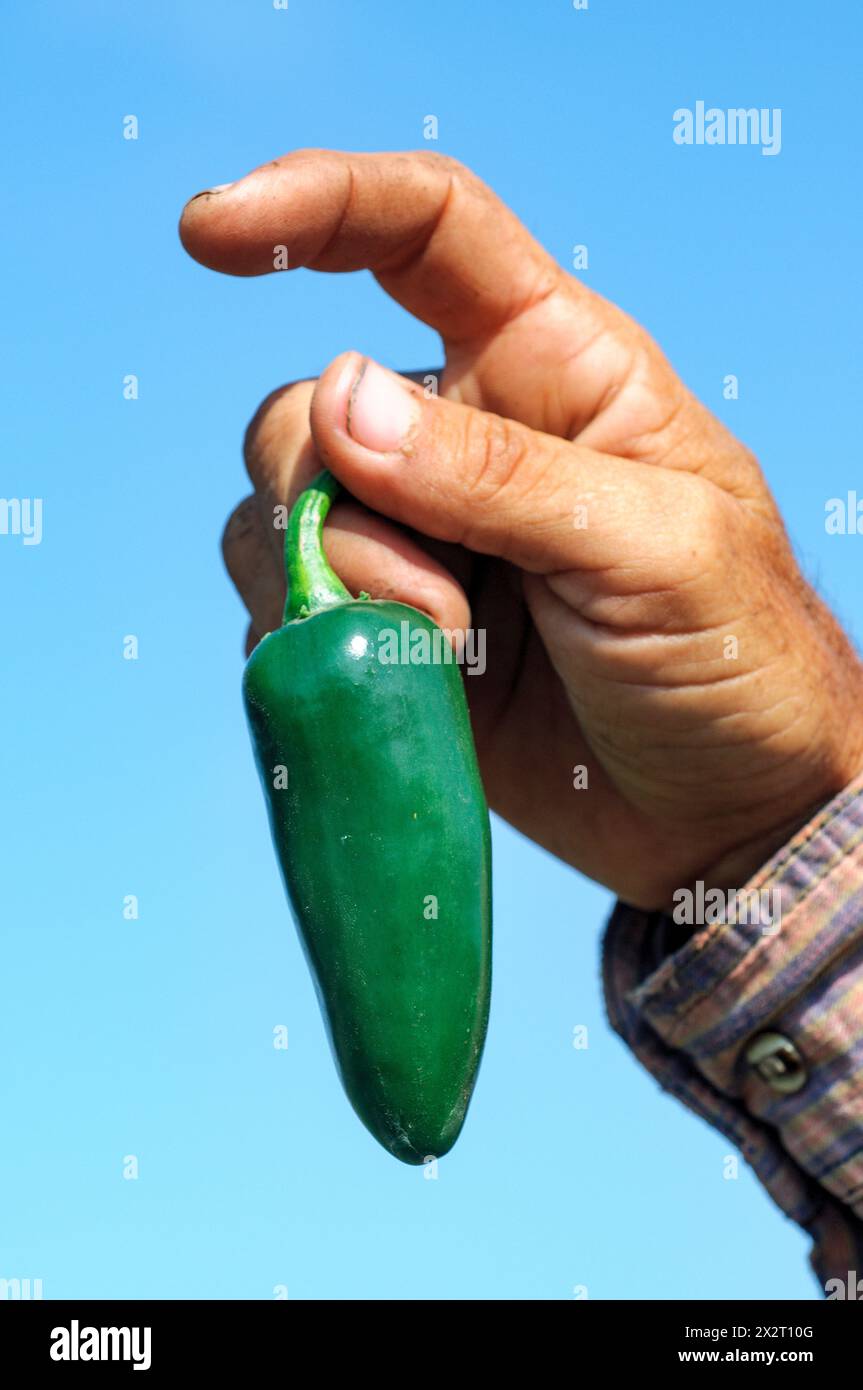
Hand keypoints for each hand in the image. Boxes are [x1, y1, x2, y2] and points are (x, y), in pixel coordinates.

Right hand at [180, 150, 862, 908]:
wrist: (722, 813)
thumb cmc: (737, 658)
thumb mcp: (653, 551)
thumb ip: (499, 473)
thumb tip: (339, 399)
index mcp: (555, 365)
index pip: (426, 230)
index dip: (319, 202)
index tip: (212, 235)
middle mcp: (467, 437)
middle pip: (313, 408)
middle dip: (335, 505)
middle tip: (444, 610)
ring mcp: (422, 540)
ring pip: (283, 516)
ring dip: (333, 593)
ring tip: (447, 660)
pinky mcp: (390, 632)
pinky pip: (287, 611)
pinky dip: (312, 649)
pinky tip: (397, 689)